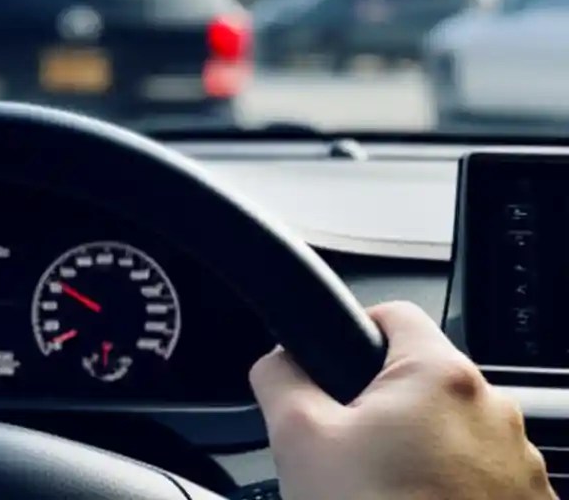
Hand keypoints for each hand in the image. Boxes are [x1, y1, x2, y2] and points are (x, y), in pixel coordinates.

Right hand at [251, 301, 552, 499]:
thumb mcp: (297, 438)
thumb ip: (279, 377)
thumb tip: (277, 359)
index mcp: (438, 375)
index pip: (391, 314)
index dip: (351, 331)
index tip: (331, 367)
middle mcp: (494, 408)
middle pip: (420, 380)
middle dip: (380, 408)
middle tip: (345, 451)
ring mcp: (519, 461)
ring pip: (450, 431)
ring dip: (417, 450)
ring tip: (381, 493)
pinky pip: (478, 477)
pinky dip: (447, 488)